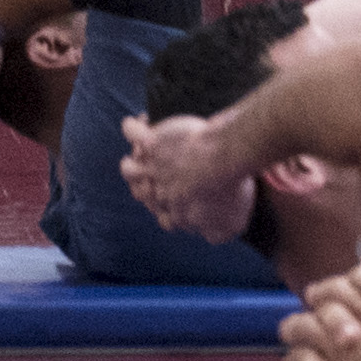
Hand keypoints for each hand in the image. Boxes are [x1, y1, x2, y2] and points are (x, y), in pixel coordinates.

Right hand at [116, 109, 253, 234]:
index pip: (164, 218)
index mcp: (176, 212)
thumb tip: (211, 237)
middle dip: (144, 188)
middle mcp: (158, 192)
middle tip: (152, 178)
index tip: (173, 207)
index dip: (167, 212)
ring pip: (130, 169)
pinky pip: (134, 133)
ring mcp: (153, 168)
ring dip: (133, 162)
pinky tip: (139, 122)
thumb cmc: (229, 191)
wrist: (223, 161)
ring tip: (140, 153)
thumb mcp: (231, 223)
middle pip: (141, 193)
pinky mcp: (152, 144)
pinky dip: (133, 127)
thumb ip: (218, 233)